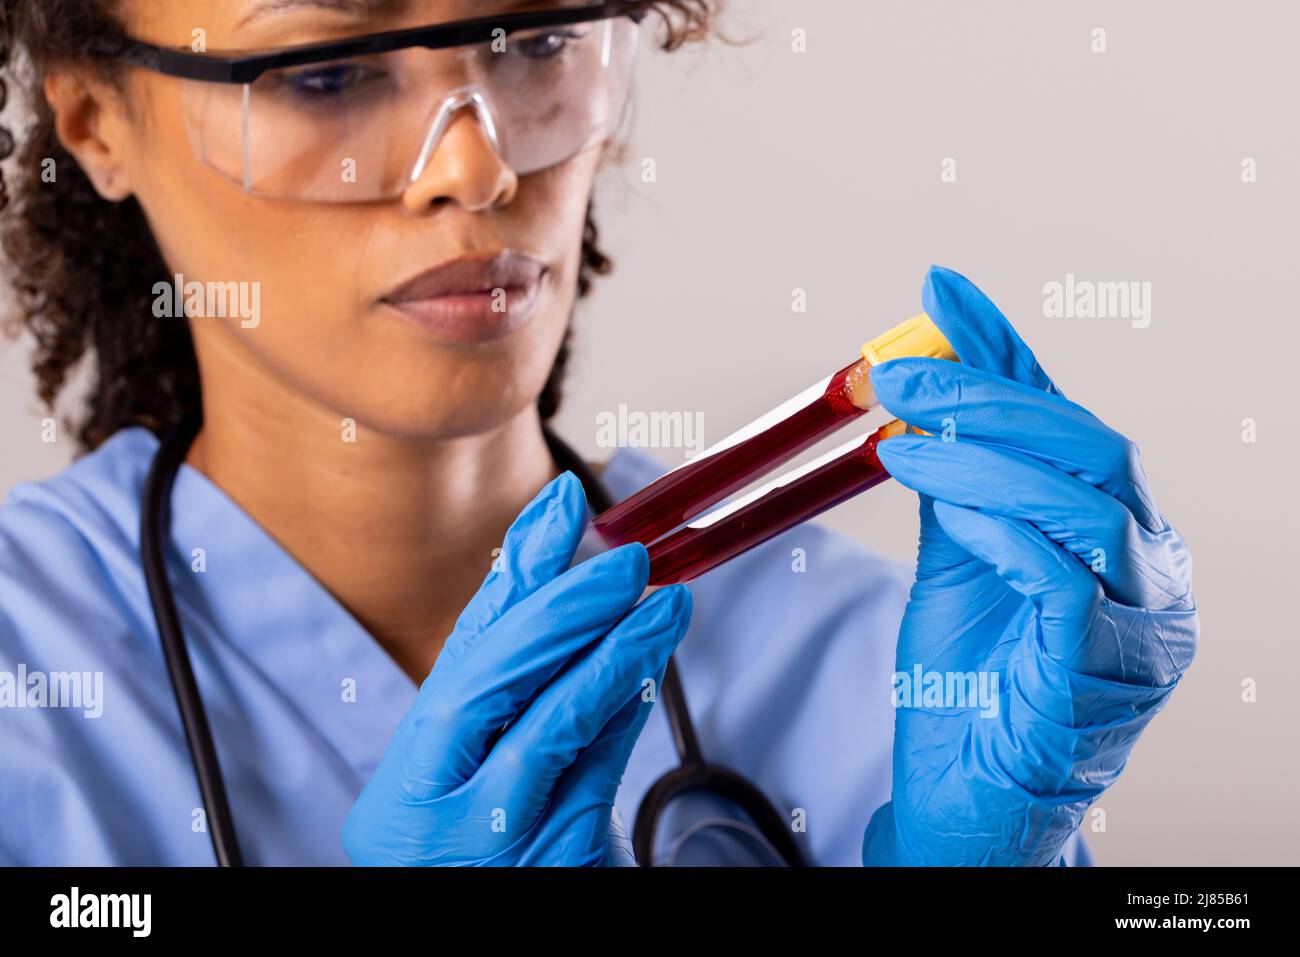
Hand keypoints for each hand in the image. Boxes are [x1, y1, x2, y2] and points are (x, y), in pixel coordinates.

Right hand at [342, 472, 691, 865]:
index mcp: (404, 786)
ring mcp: (474, 846)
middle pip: (479, 685)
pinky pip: (583, 772)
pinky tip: (650, 660)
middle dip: (555, 607)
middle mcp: (420, 814)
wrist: (516, 926)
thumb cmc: (513, 863)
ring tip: (660, 598)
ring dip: (606, 649)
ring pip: (539, 724)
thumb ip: (536, 693)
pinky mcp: (539, 867)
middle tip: (622, 556)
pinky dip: (618, 706)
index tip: (560, 501)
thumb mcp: (508, 777)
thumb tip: (582, 584)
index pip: (462, 657)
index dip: (513, 573)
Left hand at [861, 266, 1197, 865]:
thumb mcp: (953, 555)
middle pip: (1088, 444)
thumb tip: (920, 390)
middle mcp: (1146, 561)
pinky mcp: (1104, 668)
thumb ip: (951, 478)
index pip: (1061, 416)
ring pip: (1085, 500)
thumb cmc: (967, 679)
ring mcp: (1139, 616)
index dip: (1001, 350)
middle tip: (899, 372)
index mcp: (1112, 525)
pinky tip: (947, 505)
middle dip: (986, 396)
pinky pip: (1066, 578)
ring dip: (982, 458)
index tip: (939, 290)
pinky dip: (1003, 529)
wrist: (968, 793)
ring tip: (899, 442)